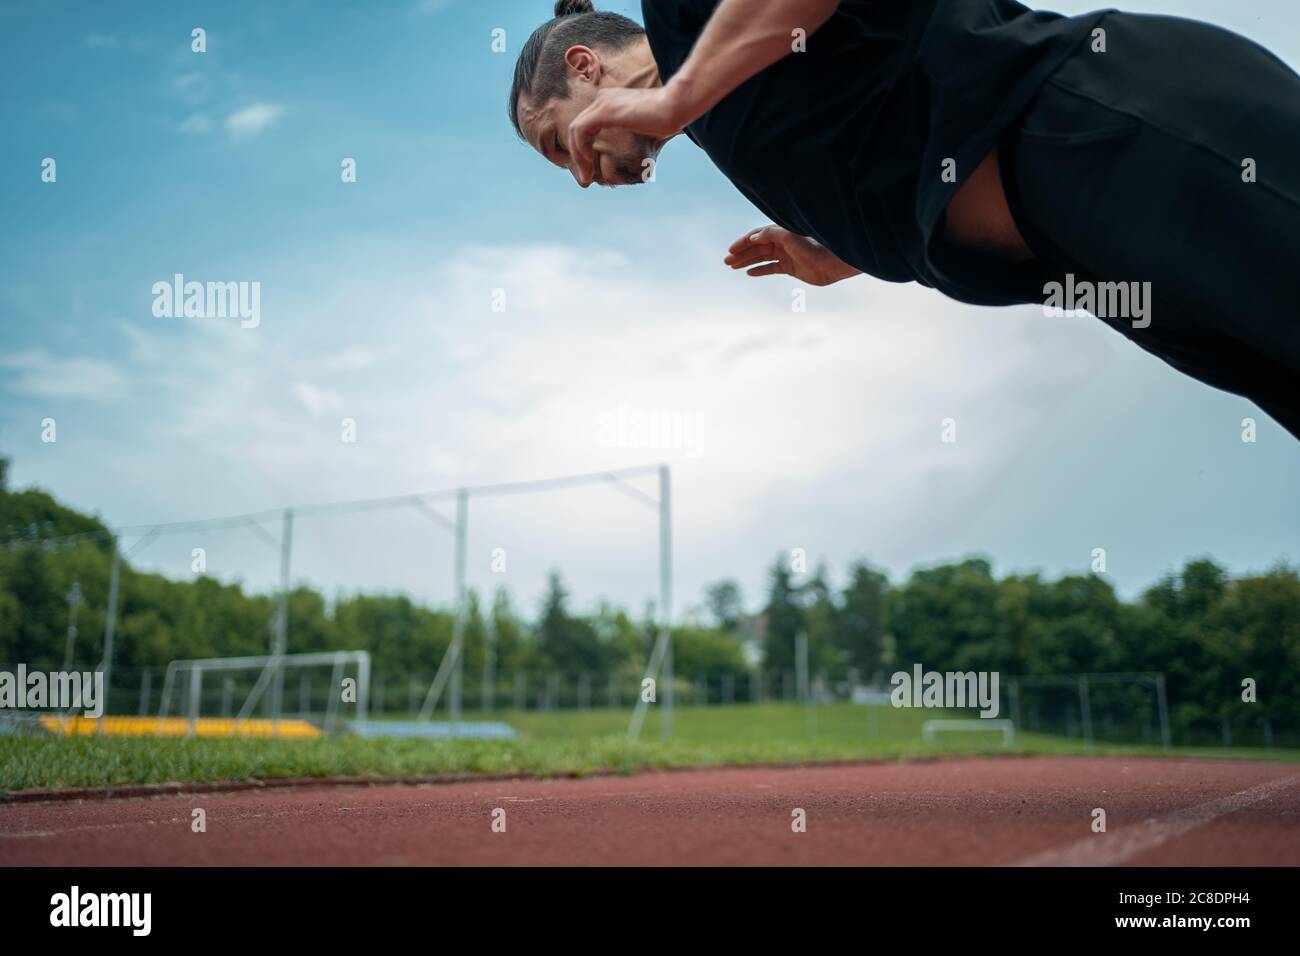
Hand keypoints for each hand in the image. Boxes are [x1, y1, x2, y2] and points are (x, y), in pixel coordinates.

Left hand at [567, 85, 688, 186]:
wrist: (677, 106)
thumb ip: (631, 136)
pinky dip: (580, 150)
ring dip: (577, 156)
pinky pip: (580, 131)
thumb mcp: (645, 130)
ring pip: (576, 130)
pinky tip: (587, 164)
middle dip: (577, 154)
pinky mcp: (606, 111)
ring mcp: (604, 103)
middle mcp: (604, 98)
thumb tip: (632, 158)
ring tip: (585, 176)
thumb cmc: (669, 120)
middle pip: (578, 128)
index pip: (587, 125)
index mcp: (612, 101)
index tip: (589, 170)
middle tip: (584, 177)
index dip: (583, 148)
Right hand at [724, 226, 860, 286]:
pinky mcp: (791, 268)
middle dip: (741, 254)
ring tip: (732, 267)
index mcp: (781, 232)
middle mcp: (782, 242)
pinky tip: (749, 273)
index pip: (757, 236)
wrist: (833, 263)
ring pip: (761, 258)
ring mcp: (786, 255)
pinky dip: (760, 270)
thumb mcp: (791, 238)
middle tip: (726, 261)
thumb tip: (754, 237)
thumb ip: (771, 234)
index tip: (731, 250)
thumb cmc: (814, 248)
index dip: (743, 243)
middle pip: (756, 247)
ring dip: (747, 261)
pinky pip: (771, 268)